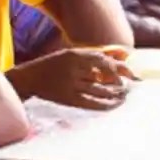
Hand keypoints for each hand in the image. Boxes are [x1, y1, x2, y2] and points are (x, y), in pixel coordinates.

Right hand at [16, 47, 133, 110]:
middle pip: (104, 76)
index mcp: (74, 55)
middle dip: (119, 83)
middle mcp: (73, 69)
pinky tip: (114, 105)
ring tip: (123, 96)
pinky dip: (105, 105)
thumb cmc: (52, 65)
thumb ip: (91, 57)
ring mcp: (70, 85)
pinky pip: (92, 103)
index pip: (104, 61)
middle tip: (129, 87)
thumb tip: (118, 59)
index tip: (131, 74)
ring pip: (100, 90)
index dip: (120, 68)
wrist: (28, 78)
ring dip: (114, 94)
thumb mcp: (69, 55)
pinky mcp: (68, 99)